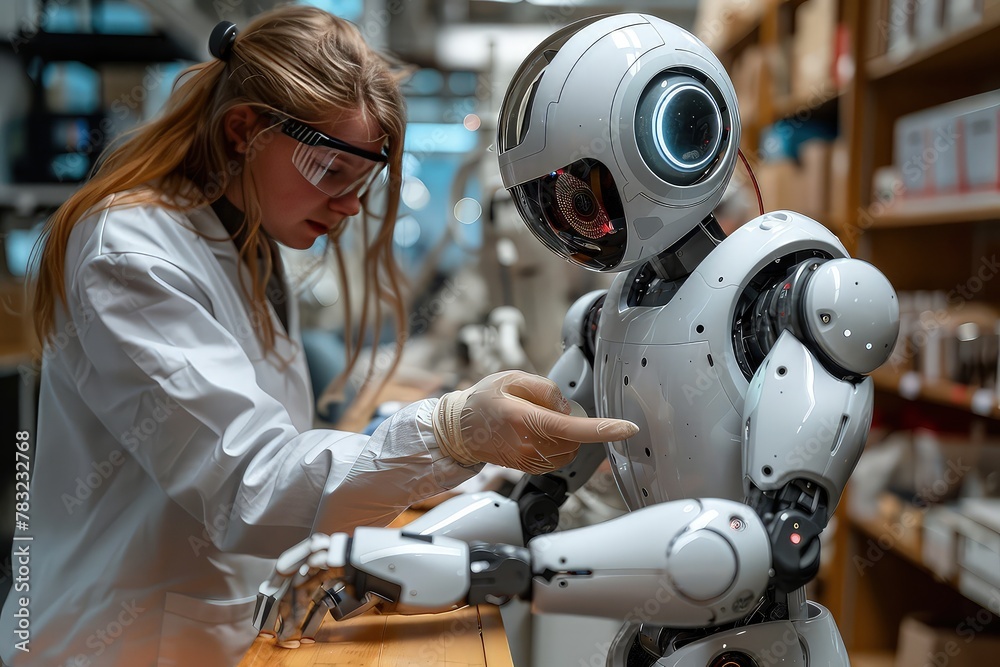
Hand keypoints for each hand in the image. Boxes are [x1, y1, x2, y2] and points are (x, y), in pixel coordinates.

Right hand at [432, 370, 638, 473]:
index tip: (626, 428)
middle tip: (544, 409)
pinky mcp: (528, 468)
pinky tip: (537, 434)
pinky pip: (558, 459)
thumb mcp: (512, 378)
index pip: (572, 428)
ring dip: (566, 436)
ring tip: (537, 420)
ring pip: (569, 450)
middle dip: (573, 423)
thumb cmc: (483, 400)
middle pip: (574, 439)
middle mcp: (527, 445)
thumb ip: (545, 389)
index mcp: (524, 419)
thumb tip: (567, 408)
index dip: (603, 429)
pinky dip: (558, 445)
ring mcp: (527, 460)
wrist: (459, 429)